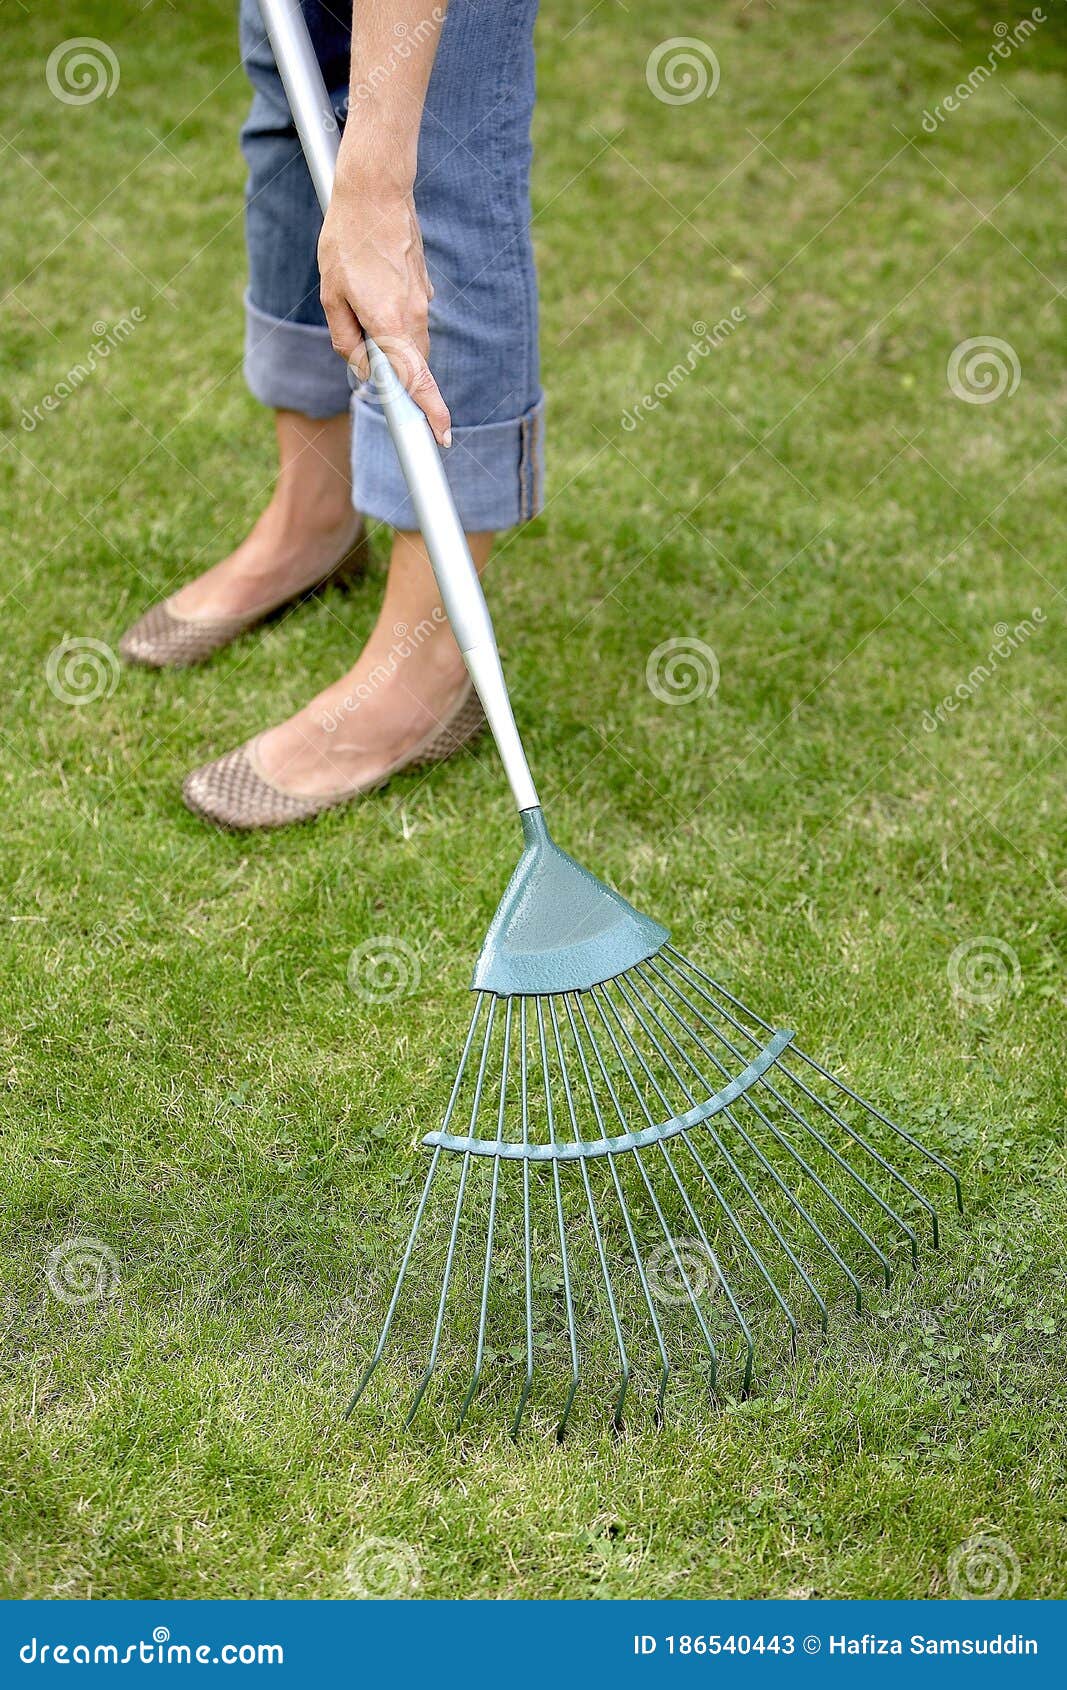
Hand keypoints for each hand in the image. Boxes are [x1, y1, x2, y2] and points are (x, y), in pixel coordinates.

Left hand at [318, 167, 451, 446]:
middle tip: (364, 350)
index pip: (418, 381)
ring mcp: (422, 301)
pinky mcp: (422, 288)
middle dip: (393, 371)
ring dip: (389, 341)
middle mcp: (414, 318)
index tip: (442, 437)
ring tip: (358, 300)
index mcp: (390, 325)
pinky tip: (370, 284)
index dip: (432, 413)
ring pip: (409, 342)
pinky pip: (410, 318)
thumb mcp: (331, 295)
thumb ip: (346, 340)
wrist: (376, 191)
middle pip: (410, 365)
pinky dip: (394, 318)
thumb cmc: (346, 242)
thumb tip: (362, 369)